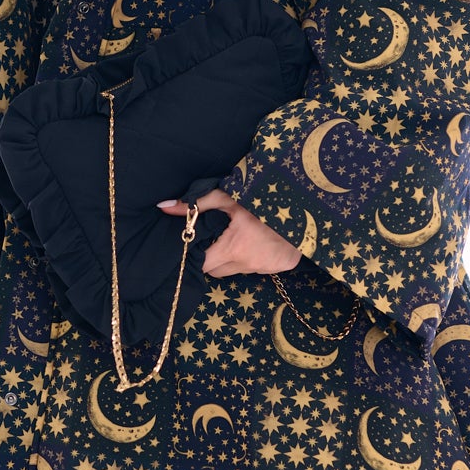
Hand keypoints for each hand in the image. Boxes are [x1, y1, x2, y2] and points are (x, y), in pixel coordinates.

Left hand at [155, 191, 303, 278]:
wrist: (305, 207)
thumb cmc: (262, 200)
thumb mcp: (228, 198)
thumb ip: (195, 205)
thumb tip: (164, 208)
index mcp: (233, 248)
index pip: (202, 264)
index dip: (197, 254)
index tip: (199, 242)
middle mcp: (248, 263)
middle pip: (216, 271)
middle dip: (212, 257)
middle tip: (217, 237)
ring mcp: (263, 268)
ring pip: (234, 271)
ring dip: (231, 258)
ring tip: (238, 237)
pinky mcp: (277, 269)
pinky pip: (253, 269)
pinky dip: (249, 259)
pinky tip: (255, 242)